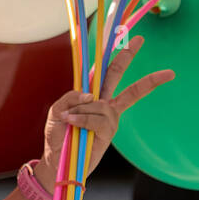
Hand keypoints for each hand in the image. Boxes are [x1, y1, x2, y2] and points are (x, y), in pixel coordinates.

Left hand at [34, 35, 173, 191]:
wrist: (57, 161)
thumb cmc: (58, 135)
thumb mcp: (57, 111)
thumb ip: (70, 97)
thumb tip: (90, 95)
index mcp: (92, 94)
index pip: (104, 71)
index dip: (116, 54)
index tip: (133, 38)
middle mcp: (104, 102)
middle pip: (117, 74)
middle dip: (128, 55)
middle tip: (141, 38)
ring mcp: (109, 117)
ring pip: (99, 104)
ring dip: (80, 112)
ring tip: (69, 122)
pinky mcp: (109, 132)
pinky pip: (97, 119)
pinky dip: (82, 121)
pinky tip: (74, 125)